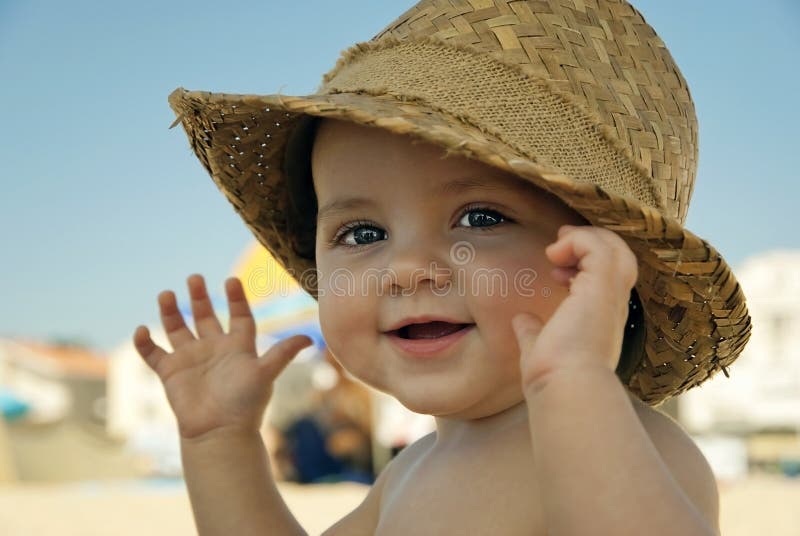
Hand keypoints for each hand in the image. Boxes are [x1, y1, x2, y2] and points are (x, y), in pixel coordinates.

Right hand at [132, 274, 312, 439]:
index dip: (236, 299)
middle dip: (199, 297)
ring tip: (167, 294)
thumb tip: (310, 339)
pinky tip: (142, 330)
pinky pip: (153, 354)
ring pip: (177, 329)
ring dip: (170, 312)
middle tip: (195, 277)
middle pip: (205, 317)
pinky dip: (145, 343)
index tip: (231, 280)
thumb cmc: (245, 404)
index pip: (239, 316)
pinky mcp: (171, 373)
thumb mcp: (265, 374)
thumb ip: (283, 353)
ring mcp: (191, 360)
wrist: (219, 433)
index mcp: (238, 347)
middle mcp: (214, 349)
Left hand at [511, 225, 637, 393]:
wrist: (565, 385)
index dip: (584, 265)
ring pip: (615, 248)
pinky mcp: (601, 288)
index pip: (608, 279)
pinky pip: (599, 247)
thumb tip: (522, 321)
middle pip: (619, 258)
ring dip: (585, 238)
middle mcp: (612, 306)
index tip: (556, 272)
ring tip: (558, 244)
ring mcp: (610, 296)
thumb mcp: (540, 348)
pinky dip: (578, 240)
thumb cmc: (553, 376)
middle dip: (590, 242)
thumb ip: (533, 333)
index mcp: (602, 320)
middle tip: (560, 243)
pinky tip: (554, 253)